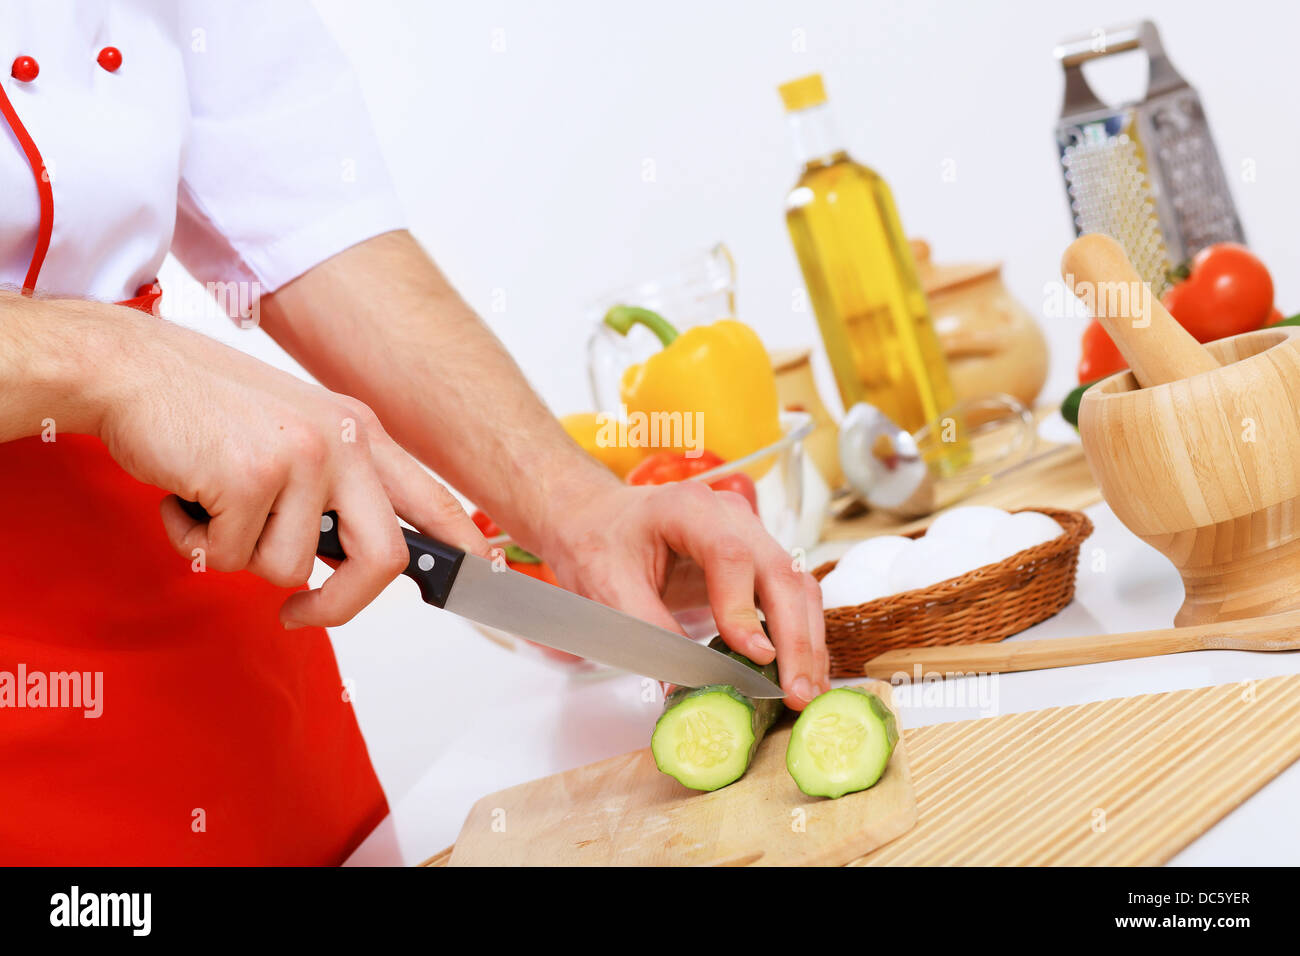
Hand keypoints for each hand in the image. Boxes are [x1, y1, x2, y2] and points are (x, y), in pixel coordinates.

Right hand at [92, 309, 489, 626]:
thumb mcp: (294, 434)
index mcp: (361, 432)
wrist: (130, 368)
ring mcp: (301, 457)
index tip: (478, 579)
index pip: (431, 499)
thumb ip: (336, 487)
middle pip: (382, 559)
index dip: (461, 545)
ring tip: (214, 501)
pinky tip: (186, 493)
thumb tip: (361, 559)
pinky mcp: (250, 477)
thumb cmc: (205, 408)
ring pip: (289, 570)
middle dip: (339, 606)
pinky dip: (195, 542)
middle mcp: (344, 441)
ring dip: (238, 554)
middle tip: (298, 616)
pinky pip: (229, 560)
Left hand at [542, 480, 829, 708]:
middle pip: (778, 571)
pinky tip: (804, 673)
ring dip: (808, 642)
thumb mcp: (608, 589)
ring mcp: (752, 534)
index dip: (745, 608)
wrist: (600, 521)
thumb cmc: (601, 546)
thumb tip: (685, 689)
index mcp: (687, 508)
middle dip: (795, 637)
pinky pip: (791, 595)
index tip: (757, 657)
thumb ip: (648, 635)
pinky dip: (802, 635)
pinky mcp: (759, 560)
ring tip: (807, 693)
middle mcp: (731, 515)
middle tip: (798, 693)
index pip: (730, 555)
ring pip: (797, 585)